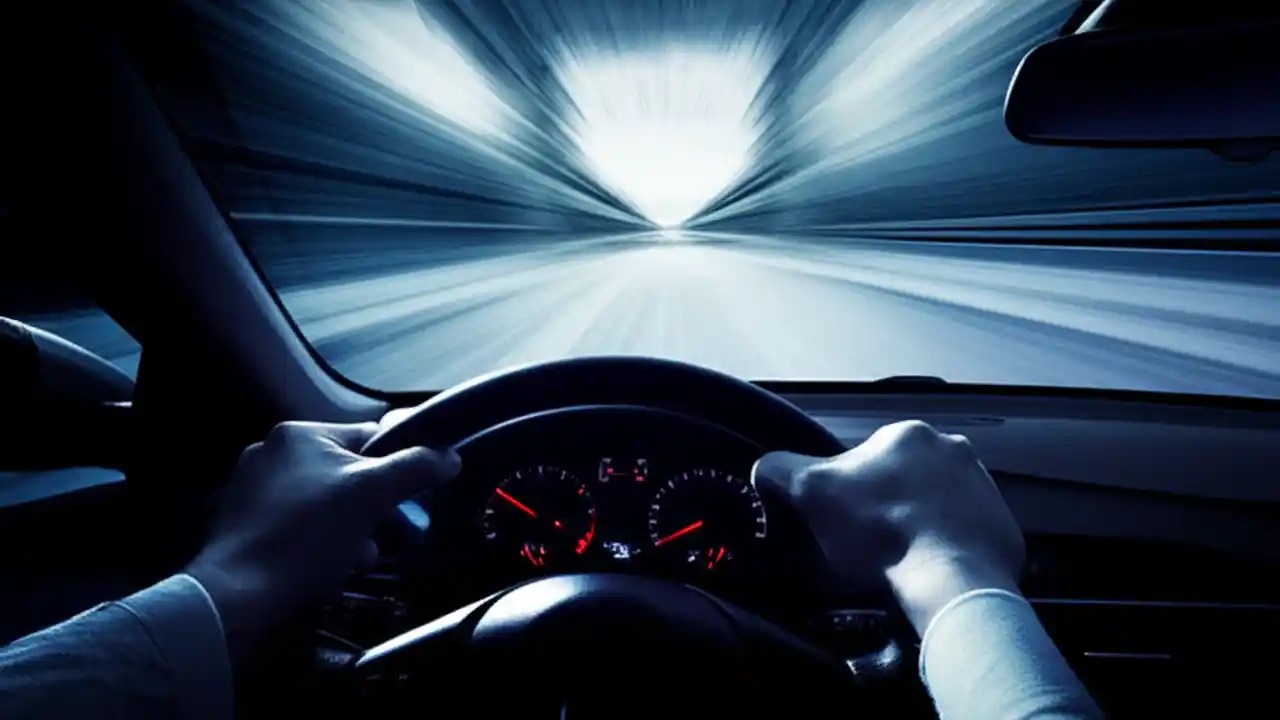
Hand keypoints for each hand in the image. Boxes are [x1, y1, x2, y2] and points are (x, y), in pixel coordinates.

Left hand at [187, 420, 459, 657]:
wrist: (237, 594)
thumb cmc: (307, 536)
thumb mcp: (372, 495)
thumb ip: (414, 468)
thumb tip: (450, 455)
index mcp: (300, 433)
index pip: (369, 438)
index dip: (397, 467)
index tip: (408, 500)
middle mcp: (271, 452)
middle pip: (348, 475)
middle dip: (369, 511)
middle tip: (376, 538)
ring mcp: (253, 490)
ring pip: (325, 505)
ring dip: (348, 532)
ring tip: (350, 560)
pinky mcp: (244, 525)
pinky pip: (298, 527)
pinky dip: (317, 545)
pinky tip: (322, 569)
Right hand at [753, 420, 1023, 634]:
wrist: (950, 579)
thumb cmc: (880, 531)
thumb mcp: (811, 493)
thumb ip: (779, 470)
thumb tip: (765, 467)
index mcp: (907, 433)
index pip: (866, 457)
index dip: (849, 490)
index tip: (845, 519)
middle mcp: (953, 448)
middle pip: (904, 477)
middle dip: (888, 503)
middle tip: (872, 540)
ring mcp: (985, 487)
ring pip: (937, 503)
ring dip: (920, 522)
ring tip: (902, 558)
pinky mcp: (1004, 526)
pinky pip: (967, 534)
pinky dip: (949, 547)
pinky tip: (931, 568)